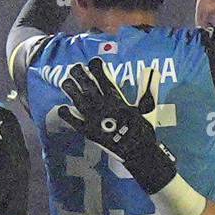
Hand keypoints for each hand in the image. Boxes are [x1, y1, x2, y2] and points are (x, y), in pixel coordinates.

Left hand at [57, 57, 177, 192]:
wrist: (136, 152)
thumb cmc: (142, 130)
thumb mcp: (147, 107)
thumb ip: (147, 88)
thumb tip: (152, 70)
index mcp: (116, 98)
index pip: (103, 76)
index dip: (96, 67)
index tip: (93, 62)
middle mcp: (102, 105)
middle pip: (86, 84)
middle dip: (79, 73)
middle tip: (75, 68)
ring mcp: (93, 118)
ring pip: (77, 98)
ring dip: (70, 88)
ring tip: (66, 81)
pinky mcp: (87, 131)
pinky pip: (72, 120)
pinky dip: (66, 114)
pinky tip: (62, 107)